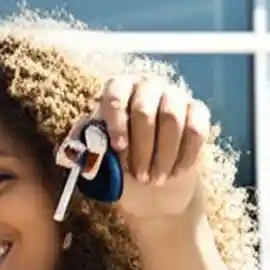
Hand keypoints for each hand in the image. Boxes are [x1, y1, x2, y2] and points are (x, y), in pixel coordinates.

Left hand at [91, 76, 210, 220]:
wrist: (152, 183)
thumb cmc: (118, 165)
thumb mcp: (96, 159)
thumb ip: (84, 150)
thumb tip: (71, 150)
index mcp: (117, 90)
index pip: (115, 94)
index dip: (116, 122)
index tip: (118, 149)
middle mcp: (146, 86)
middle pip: (144, 109)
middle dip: (141, 148)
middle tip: (139, 175)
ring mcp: (175, 96)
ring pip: (172, 119)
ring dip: (163, 155)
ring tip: (155, 179)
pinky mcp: (199, 112)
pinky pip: (195, 130)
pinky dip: (185, 156)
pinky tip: (175, 173)